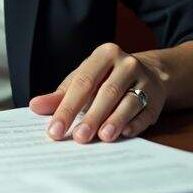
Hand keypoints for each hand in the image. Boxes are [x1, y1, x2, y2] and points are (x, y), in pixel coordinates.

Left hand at [28, 42, 167, 142]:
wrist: (146, 74)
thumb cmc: (105, 79)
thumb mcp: (83, 80)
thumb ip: (60, 95)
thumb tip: (35, 106)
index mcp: (104, 55)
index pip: (83, 82)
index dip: (68, 107)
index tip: (55, 129)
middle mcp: (127, 64)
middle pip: (107, 92)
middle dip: (92, 116)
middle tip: (79, 137)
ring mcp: (145, 81)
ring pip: (129, 101)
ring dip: (115, 120)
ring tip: (103, 137)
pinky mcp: (156, 99)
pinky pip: (145, 112)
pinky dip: (135, 124)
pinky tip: (124, 134)